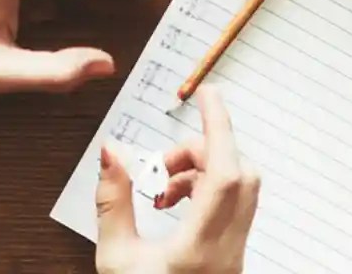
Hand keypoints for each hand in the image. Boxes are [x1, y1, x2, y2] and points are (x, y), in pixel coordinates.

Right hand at [96, 87, 259, 273]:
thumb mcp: (114, 258)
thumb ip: (112, 200)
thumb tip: (111, 151)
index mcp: (200, 250)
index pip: (225, 172)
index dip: (219, 126)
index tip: (207, 94)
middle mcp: (228, 251)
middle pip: (240, 174)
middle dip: (204, 151)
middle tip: (164, 161)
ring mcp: (236, 256)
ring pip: (240, 191)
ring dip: (203, 174)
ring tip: (162, 191)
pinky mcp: (233, 259)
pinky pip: (233, 208)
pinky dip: (208, 193)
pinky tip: (173, 207)